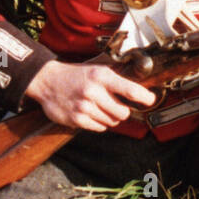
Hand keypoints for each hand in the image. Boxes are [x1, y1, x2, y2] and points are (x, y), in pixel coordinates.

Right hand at [24, 60, 155, 131]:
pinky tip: (91, 113)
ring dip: (109, 117)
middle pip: (123, 113)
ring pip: (112, 122)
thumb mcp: (98, 70)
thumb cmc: (78, 76)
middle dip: (122, 111)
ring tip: (99, 107)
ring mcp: (84, 106)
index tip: (150, 100)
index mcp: (102, 76)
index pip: (130, 90)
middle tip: (115, 106)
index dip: (144, 97)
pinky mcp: (76, 119)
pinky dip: (99, 123)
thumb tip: (141, 93)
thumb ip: (117, 81)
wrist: (48, 81)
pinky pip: (99, 128)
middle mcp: (93, 91)